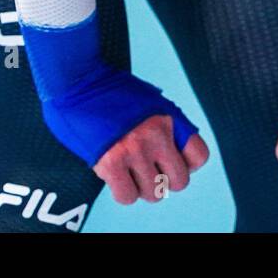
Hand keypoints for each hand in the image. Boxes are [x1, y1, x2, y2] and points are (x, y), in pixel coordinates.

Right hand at [40, 63, 206, 204]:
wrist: (79, 81)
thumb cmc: (112, 91)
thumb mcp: (151, 101)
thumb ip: (167, 126)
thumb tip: (174, 154)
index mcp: (170, 118)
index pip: (199, 156)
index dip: (186, 164)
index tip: (169, 161)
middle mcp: (158, 135)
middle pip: (179, 181)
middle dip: (163, 180)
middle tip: (147, 170)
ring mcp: (135, 150)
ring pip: (153, 194)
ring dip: (141, 188)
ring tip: (128, 172)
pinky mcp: (111, 162)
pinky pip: (127, 196)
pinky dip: (123, 193)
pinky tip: (115, 178)